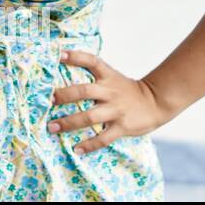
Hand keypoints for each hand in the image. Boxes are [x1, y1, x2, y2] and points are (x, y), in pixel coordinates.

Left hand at [47, 49, 169, 154]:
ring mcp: (116, 110)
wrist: (155, 102)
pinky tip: (76, 149)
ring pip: (90, 116)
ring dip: (69, 123)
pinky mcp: (122, 127)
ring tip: (52, 127)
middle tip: (49, 100)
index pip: (91, 61)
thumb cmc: (125, 89)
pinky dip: (89, 144)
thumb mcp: (112, 76)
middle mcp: (110, 91)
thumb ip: (93, 74)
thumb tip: (63, 65)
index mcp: (108, 76)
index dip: (75, 57)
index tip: (59, 55)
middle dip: (65, 95)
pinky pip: (103, 138)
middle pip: (84, 91)